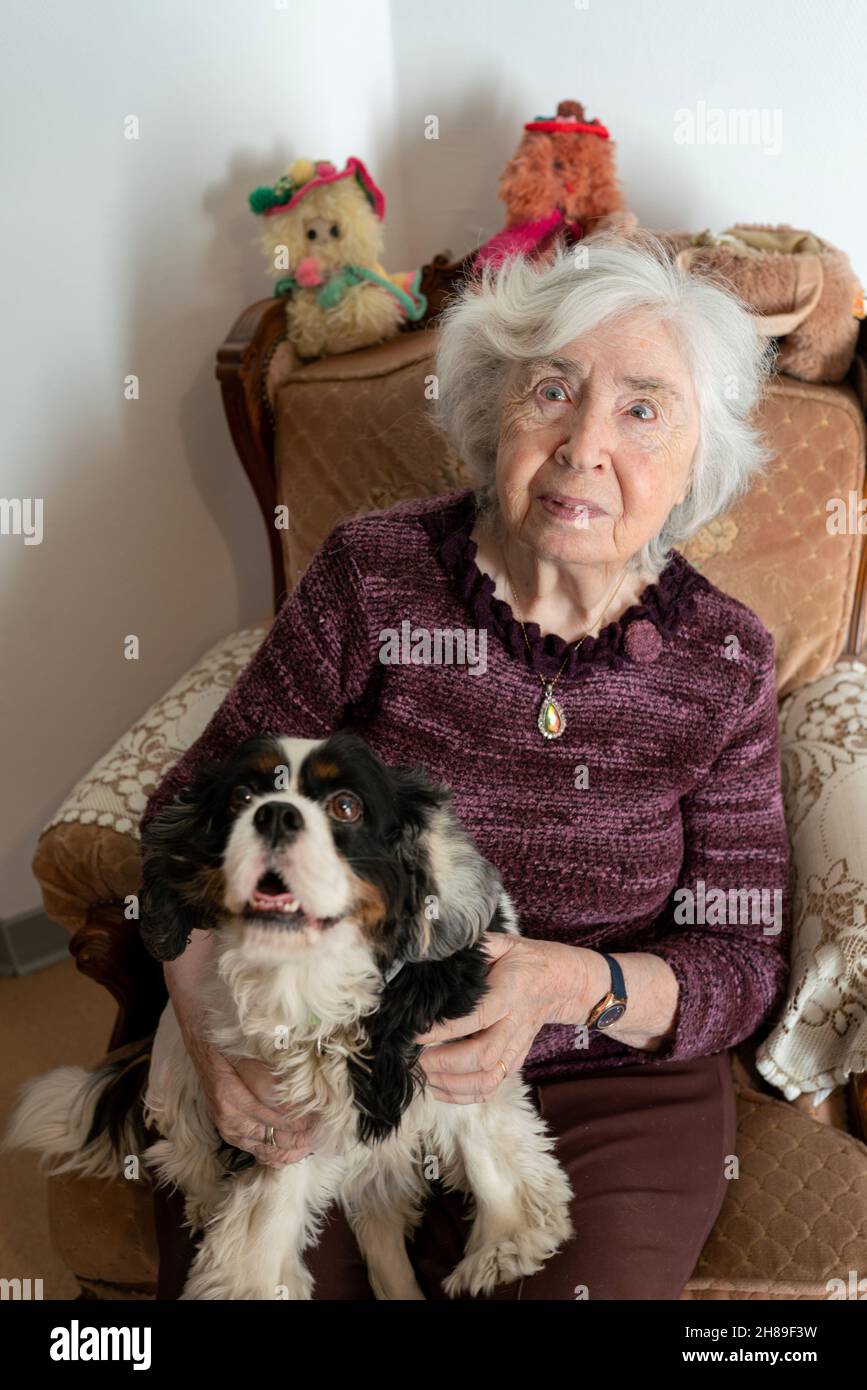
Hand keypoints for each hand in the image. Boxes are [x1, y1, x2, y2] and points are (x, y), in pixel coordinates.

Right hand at [188, 1036, 317, 1168]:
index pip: (274, 1115)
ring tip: (315, 1141)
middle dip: (302, 1136)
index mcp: (231, 1096)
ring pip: (269, 1149)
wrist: (201, 1043)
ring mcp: (229, 1129)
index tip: (322, 1117)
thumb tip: (298, 1093)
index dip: (300, 1119)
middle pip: (275, 1136)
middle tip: (324, 1130)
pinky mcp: (231, 1135)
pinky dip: (279, 1155)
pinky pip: (258, 1152)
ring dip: (294, 1148)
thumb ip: (269, 1073)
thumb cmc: (226, 1043)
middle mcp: (229, 1117)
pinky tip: (296, 1152)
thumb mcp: (247, 1049)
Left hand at [413, 933, 595, 1103]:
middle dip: (443, 1063)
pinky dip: (463, 1096)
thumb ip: (476, 946)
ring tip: (423, 1074)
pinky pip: (490, 1087)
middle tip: (413, 1057)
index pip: (475, 1016)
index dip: (442, 1029)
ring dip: (451, 1084)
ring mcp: (516, 1047)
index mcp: (509, 993)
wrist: (561, 983)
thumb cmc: (526, 960)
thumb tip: (441, 947)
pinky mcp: (515, 1061)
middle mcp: (514, 1025)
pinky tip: (438, 1088)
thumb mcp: (504, 944)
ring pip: (487, 1079)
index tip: (413, 1031)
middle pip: (481, 1056)